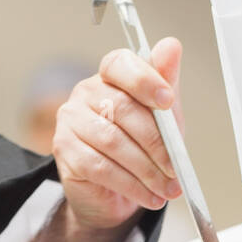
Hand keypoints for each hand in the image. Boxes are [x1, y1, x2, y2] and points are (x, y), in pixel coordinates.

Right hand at [52, 38, 184, 232]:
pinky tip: (150, 196)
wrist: (113, 194)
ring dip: (146, 170)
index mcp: (110, 76)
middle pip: (123, 109)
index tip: (168, 100)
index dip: (145, 79)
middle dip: (156, 143)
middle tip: (176, 168)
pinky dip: (131, 185)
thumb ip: (166, 84)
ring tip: (168, 188)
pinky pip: (101, 167)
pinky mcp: (64, 150)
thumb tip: (171, 45)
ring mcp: (71, 120)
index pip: (120, 64)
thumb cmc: (139, 149)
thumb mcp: (161, 119)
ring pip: (113, 142)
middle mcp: (86, 92)